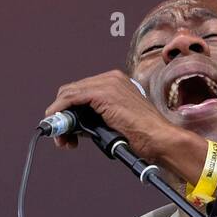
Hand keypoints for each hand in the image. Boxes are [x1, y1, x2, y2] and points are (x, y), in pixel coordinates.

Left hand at [43, 70, 207, 183]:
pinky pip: (71, 98)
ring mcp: (107, 84)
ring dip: (59, 117)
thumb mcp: (115, 122)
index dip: (68, 109)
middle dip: (62, 114)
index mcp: (116, 82)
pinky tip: (58, 125)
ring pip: (69, 94)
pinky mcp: (103, 94)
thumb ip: (96, 119)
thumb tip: (76, 127)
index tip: (65, 128)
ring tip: (61, 138)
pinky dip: (60, 111)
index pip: (82, 90)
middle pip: (72, 91)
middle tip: (61, 136)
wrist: (158, 138)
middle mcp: (111, 78)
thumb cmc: (144, 135)